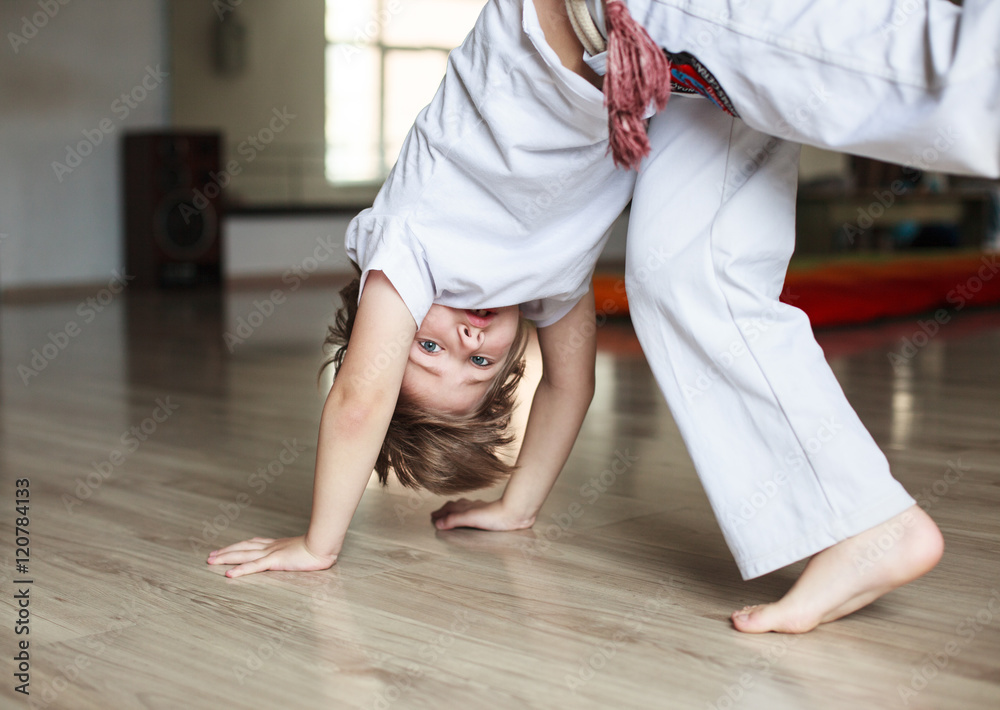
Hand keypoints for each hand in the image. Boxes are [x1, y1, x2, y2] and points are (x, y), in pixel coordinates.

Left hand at [206, 536, 336, 577]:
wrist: (323, 544)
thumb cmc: (319, 548)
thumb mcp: (305, 551)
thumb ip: (298, 554)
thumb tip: (300, 558)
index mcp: (277, 545)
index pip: (252, 544)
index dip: (238, 547)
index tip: (226, 549)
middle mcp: (271, 547)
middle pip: (243, 548)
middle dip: (226, 552)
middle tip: (211, 556)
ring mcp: (271, 553)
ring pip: (243, 555)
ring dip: (226, 558)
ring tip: (212, 562)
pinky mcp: (275, 561)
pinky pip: (254, 567)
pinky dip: (240, 570)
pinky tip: (229, 574)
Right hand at [430, 498, 534, 530]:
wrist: (515, 513)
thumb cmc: (495, 515)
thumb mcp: (470, 518)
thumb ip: (453, 520)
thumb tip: (438, 523)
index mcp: (466, 507)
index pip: (449, 509)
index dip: (440, 513)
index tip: (433, 517)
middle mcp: (473, 506)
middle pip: (456, 506)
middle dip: (446, 511)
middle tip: (438, 515)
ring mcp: (482, 509)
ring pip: (466, 507)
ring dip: (457, 511)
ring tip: (453, 514)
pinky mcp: (491, 514)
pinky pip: (476, 512)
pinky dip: (469, 513)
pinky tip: (475, 517)